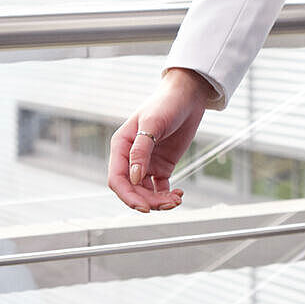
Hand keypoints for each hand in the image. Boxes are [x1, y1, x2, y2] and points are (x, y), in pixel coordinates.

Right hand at [106, 68, 217, 211]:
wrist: (187, 95)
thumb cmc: (166, 103)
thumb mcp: (152, 123)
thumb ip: (141, 150)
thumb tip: (133, 177)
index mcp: (121, 146)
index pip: (117, 179)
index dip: (128, 196)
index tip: (144, 207)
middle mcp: (131, 157)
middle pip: (132, 189)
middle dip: (148, 201)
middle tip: (168, 204)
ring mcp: (146, 163)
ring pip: (146, 192)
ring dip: (158, 201)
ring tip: (176, 200)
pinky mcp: (161, 166)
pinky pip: (159, 188)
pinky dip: (167, 196)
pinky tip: (178, 195)